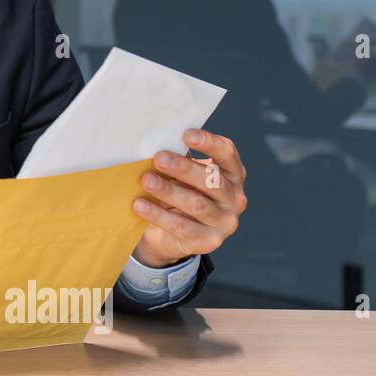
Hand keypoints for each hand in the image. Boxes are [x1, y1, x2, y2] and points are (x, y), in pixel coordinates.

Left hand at [131, 128, 247, 267]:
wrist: (169, 236)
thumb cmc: (177, 193)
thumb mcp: (180, 175)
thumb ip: (177, 158)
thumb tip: (157, 138)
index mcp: (232, 174)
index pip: (227, 154)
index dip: (209, 143)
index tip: (186, 134)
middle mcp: (235, 198)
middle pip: (212, 180)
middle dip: (184, 168)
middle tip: (159, 158)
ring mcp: (225, 222)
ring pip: (197, 204)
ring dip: (169, 191)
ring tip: (146, 180)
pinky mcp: (208, 241)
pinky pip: (182, 227)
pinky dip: (159, 215)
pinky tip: (140, 205)